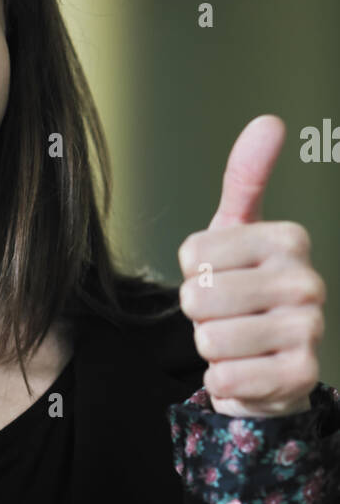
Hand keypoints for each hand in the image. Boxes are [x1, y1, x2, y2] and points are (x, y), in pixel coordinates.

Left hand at [177, 114, 324, 417]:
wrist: (269, 369)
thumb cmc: (246, 293)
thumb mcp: (237, 233)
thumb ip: (246, 179)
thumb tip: (269, 121)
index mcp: (290, 239)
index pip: (193, 253)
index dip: (193, 272)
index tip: (221, 277)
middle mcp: (308, 281)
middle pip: (198, 296)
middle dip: (199, 314)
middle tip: (226, 316)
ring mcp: (310, 331)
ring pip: (210, 339)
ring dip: (211, 348)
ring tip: (237, 342)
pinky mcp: (301, 377)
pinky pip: (225, 379)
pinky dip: (223, 381)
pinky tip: (246, 372)